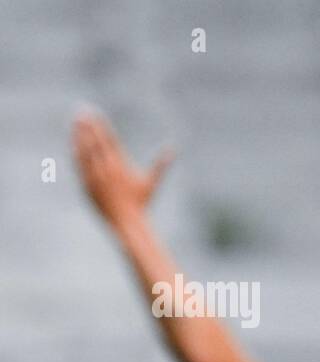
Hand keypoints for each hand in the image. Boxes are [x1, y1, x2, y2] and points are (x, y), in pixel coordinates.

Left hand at [72, 110, 172, 226]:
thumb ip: (161, 164)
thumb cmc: (141, 202)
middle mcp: (107, 168)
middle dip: (88, 125)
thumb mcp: (151, 182)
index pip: (109, 139)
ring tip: (75, 122)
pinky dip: (76, 152)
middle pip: (95, 141)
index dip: (101, 125)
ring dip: (79, 135)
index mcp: (121, 165)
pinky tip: (74, 143)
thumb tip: (174, 149)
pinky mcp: (87, 184)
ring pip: (84, 151)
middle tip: (81, 110)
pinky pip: (79, 164)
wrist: (127, 221)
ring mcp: (95, 176)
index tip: (94, 112)